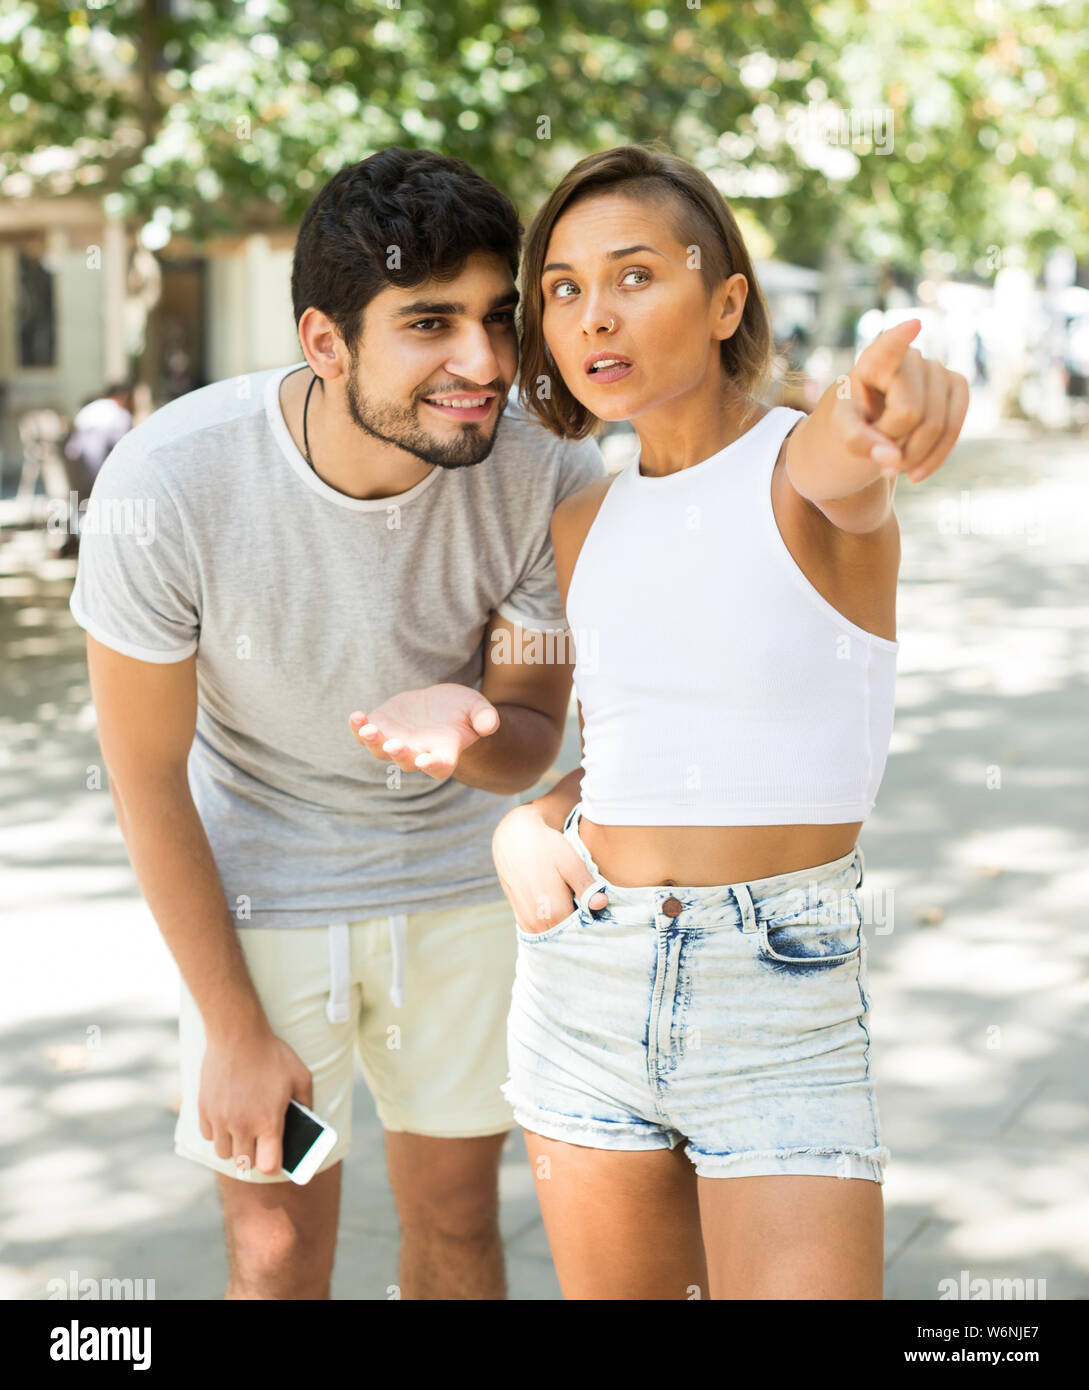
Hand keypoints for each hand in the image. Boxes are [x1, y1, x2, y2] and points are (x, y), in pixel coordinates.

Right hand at [198, 1026, 313, 1177]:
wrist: (237, 1035)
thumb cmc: (272, 1055)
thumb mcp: (301, 1076)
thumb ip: (307, 1104)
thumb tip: (307, 1124)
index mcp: (267, 1122)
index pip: (267, 1166)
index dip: (273, 1166)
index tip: (276, 1159)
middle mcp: (241, 1126)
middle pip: (244, 1163)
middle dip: (254, 1156)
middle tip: (260, 1141)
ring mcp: (220, 1119)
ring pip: (224, 1153)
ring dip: (233, 1146)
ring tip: (243, 1129)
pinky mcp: (203, 1111)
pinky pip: (209, 1136)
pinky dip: (217, 1132)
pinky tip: (228, 1116)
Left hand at [348, 683, 499, 779]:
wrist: (440, 707)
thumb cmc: (463, 711)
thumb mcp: (478, 708)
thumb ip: (485, 717)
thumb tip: (489, 724)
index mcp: (444, 752)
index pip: (439, 766)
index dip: (432, 765)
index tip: (425, 761)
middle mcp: (417, 752)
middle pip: (405, 761)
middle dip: (399, 754)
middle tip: (395, 744)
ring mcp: (396, 742)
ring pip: (380, 750)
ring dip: (373, 742)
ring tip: (368, 729)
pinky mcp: (382, 728)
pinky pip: (365, 733)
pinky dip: (358, 727)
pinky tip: (356, 716)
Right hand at [492, 801, 607, 932]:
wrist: (514, 838)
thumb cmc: (545, 847)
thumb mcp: (570, 862)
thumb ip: (586, 886)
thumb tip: (601, 903)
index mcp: (553, 912)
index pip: (582, 930)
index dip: (592, 920)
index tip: (597, 908)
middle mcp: (537, 923)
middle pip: (567, 934)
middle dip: (579, 924)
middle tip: (588, 904)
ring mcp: (527, 922)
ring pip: (555, 933)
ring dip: (565, 923)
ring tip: (572, 901)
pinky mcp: (520, 918)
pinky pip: (543, 929)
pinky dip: (553, 922)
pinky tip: (559, 903)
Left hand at [788, 319, 969, 498]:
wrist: (872, 423)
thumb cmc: (854, 420)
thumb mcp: (843, 431)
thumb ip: (858, 441)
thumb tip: (893, 457)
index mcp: (873, 361)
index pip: (887, 348)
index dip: (900, 340)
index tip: (913, 326)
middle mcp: (909, 357)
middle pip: (912, 413)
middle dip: (894, 444)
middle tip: (876, 457)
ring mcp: (937, 368)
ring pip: (937, 425)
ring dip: (913, 456)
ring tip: (891, 467)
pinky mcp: (957, 385)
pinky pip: (955, 426)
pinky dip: (935, 457)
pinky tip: (916, 473)